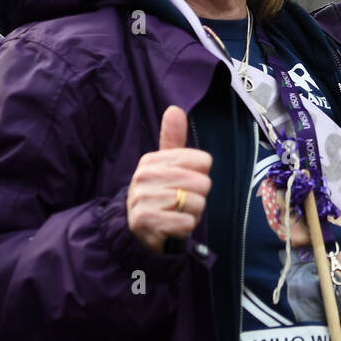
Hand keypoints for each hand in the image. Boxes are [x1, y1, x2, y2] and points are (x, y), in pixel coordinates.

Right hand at [126, 106, 211, 252]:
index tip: (183, 183)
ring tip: (175, 214)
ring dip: (192, 214)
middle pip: (202, 183)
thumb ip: (173, 139)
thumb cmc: (160, 194)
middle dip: (198, 197)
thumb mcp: (167, 166)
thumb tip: (174, 109)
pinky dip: (185, 228)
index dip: (200, 175)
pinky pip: (187, 223)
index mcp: (152, 160)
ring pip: (197, 204)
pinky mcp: (145, 222)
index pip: (203, 161)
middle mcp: (144, 176)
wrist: (137, 231)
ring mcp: (142, 199)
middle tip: (180, 203)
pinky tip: (172, 227)